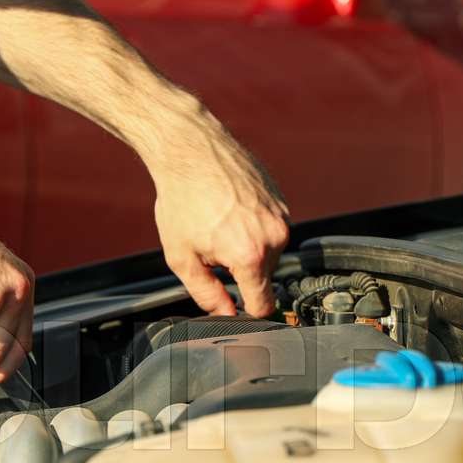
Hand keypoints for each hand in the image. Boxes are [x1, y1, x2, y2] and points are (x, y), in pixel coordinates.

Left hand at [149, 119, 289, 318]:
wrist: (190, 149)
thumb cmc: (181, 199)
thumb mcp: (182, 257)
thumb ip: (206, 293)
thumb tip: (225, 313)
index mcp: (250, 256)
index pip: (264, 304)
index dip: (248, 312)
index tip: (236, 308)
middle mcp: (274, 236)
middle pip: (264, 276)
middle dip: (241, 271)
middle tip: (212, 248)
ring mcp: (281, 215)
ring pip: (269, 250)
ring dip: (249, 247)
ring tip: (219, 224)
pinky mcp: (282, 199)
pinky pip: (271, 227)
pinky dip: (254, 226)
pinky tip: (230, 210)